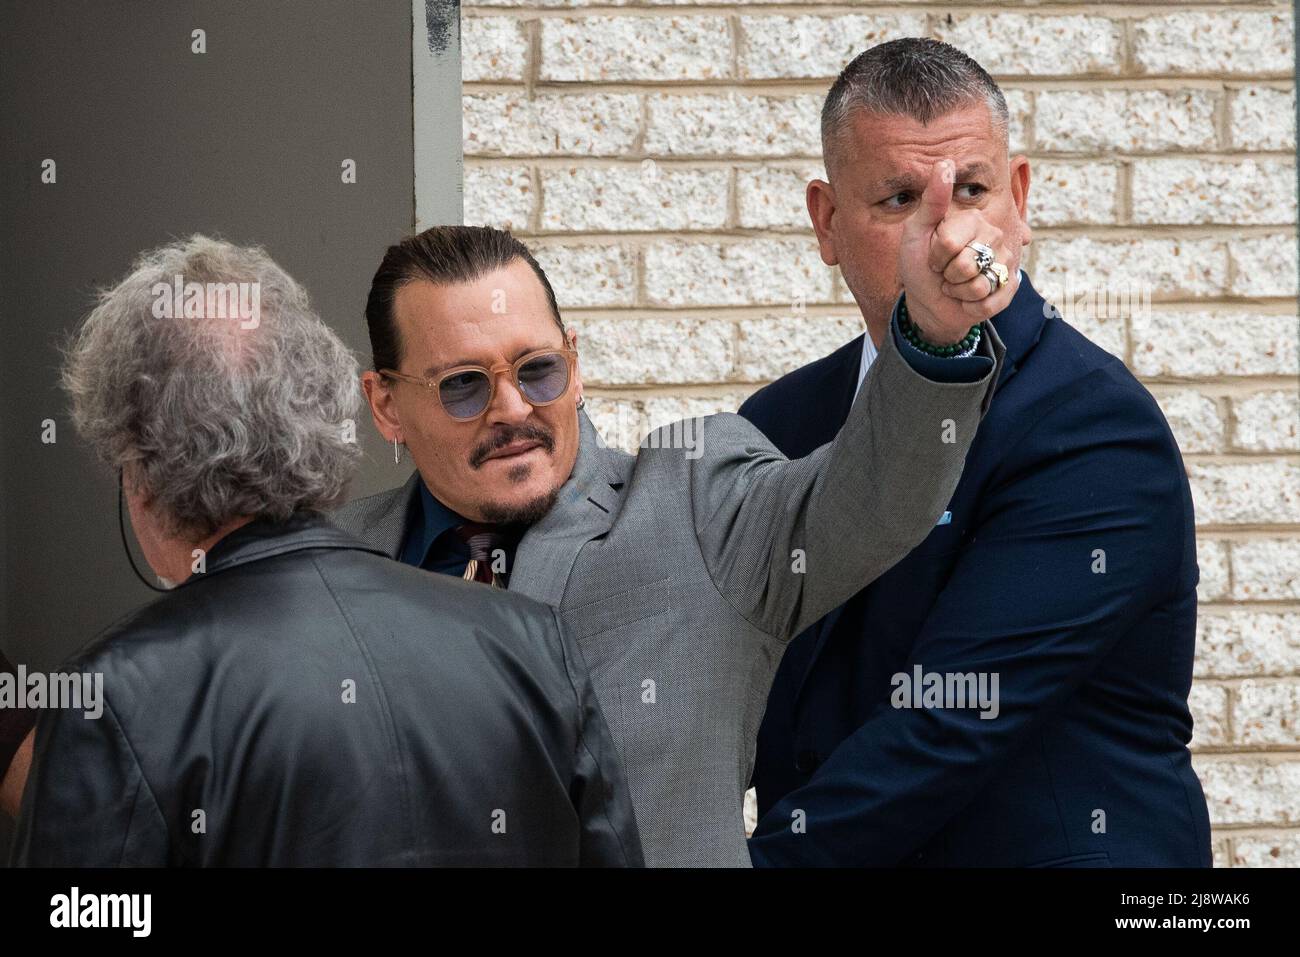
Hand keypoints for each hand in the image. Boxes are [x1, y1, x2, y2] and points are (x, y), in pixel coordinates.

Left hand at [897, 159, 1018, 345]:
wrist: (928, 301)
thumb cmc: (919, 265)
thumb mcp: (916, 232)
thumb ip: (932, 201)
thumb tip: (944, 163)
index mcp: (972, 219)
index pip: (950, 243)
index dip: (935, 257)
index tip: (933, 256)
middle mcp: (994, 236)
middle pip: (966, 265)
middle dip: (947, 276)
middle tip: (945, 273)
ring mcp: (1006, 262)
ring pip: (979, 285)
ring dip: (959, 292)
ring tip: (957, 285)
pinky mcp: (1010, 288)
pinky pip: (990, 302)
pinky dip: (971, 306)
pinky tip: (967, 300)